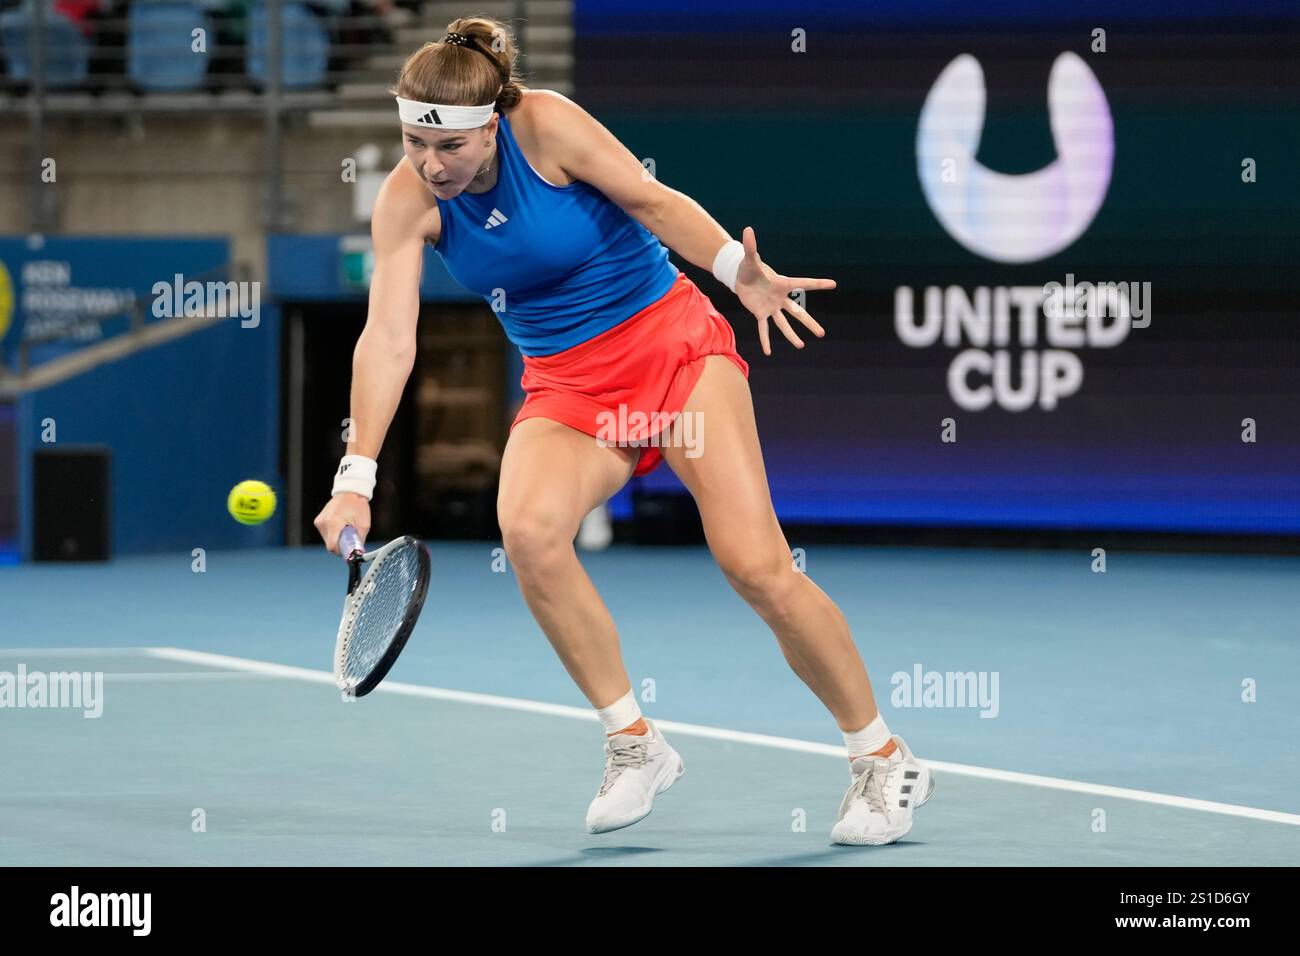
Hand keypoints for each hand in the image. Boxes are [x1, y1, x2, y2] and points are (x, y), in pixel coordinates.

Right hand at [314, 493, 369, 555]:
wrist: (350, 491)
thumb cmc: (358, 506)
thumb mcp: (364, 524)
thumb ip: (359, 540)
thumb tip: (358, 553)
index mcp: (334, 523)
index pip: (332, 547)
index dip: (340, 552)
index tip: (348, 550)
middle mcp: (323, 523)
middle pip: (330, 544)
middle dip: (340, 544)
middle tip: (349, 537)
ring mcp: (319, 522)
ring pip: (327, 540)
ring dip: (336, 538)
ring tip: (345, 528)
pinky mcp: (318, 521)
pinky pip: (326, 533)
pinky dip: (333, 533)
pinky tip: (340, 525)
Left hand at [733, 225, 835, 355]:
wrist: (740, 277)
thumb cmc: (749, 267)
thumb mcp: (750, 258)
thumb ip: (751, 246)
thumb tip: (748, 229)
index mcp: (782, 283)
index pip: (803, 284)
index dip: (817, 284)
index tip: (833, 284)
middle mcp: (780, 298)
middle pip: (798, 312)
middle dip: (809, 323)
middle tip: (822, 334)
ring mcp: (771, 307)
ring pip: (784, 323)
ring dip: (791, 335)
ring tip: (801, 346)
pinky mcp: (760, 313)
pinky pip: (764, 329)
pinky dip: (765, 339)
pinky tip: (768, 352)